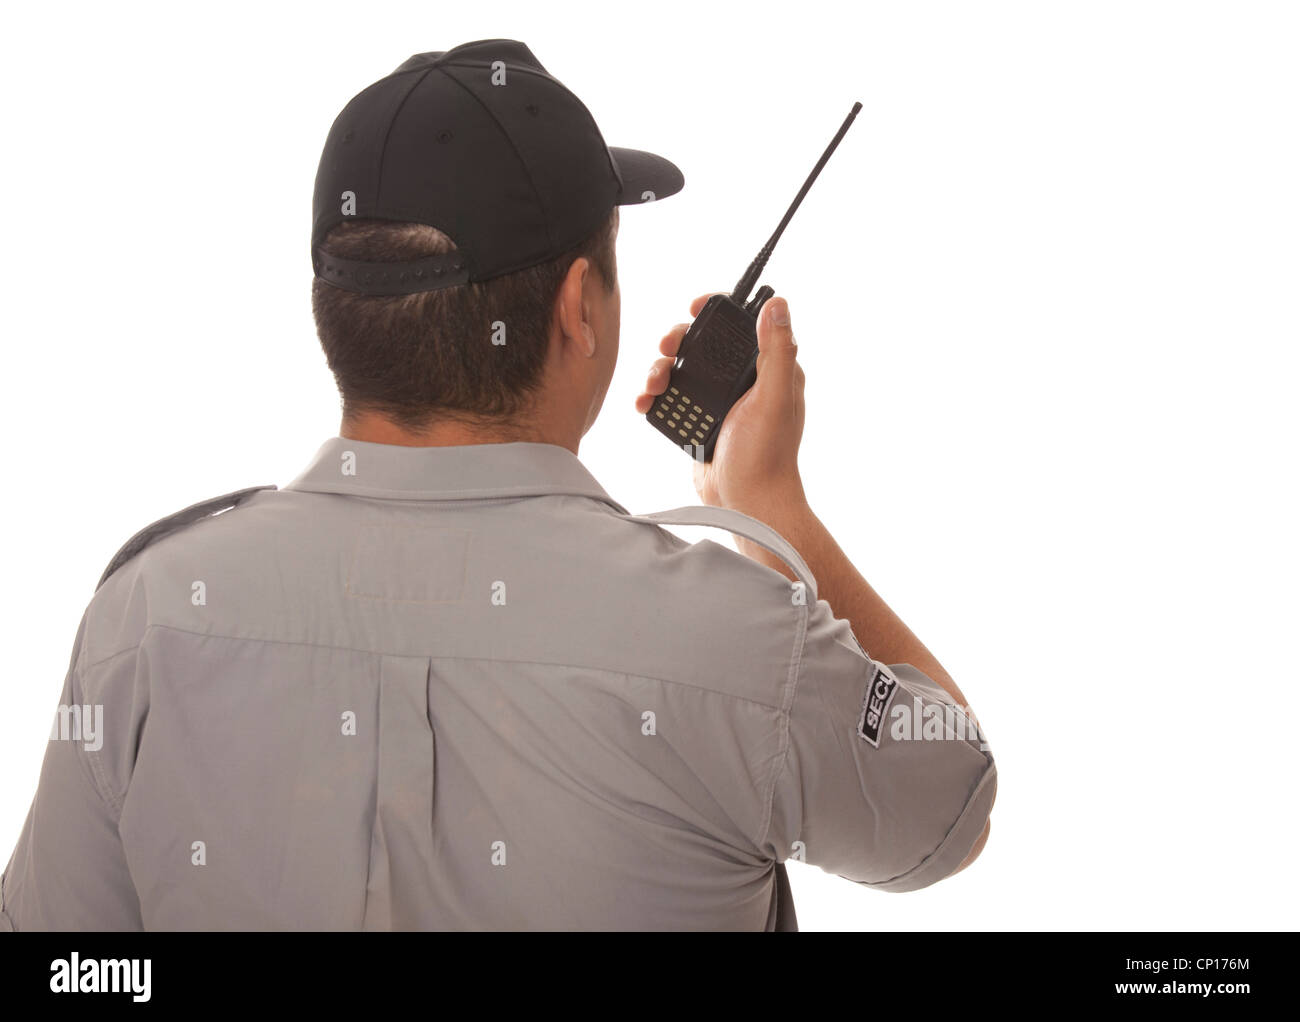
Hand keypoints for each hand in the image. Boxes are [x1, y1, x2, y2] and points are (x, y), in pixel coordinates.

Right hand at [635, 292, 807, 516]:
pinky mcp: (697, 420)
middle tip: (666, 346)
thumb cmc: (766, 455)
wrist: (746, 503)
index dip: (716, 311)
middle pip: (702, 344)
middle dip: (678, 340)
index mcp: (767, 369)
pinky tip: (645, 402)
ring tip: (652, 385)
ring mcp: (717, 401)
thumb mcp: (774, 398)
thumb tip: (777, 304)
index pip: (740, 325)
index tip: (695, 308)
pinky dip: (654, 396)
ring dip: (659, 369)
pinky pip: (671, 398)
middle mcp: (742, 381)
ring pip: (681, 369)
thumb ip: (776, 352)